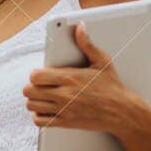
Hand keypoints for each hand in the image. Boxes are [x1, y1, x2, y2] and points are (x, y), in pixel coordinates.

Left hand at [23, 23, 144, 132]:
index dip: (35, 74)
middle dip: (32, 87)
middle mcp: (64, 94)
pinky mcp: (65, 122)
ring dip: (34, 101)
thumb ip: (87, 44)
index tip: (42, 74)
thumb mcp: (102, 61)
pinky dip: (39, 116)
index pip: (35, 76)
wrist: (122, 112)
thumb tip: (80, 28)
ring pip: (31, 106)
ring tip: (42, 97)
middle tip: (40, 85)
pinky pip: (40, 121)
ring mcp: (63, 109)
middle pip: (29, 91)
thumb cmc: (112, 87)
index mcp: (69, 77)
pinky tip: (46, 110)